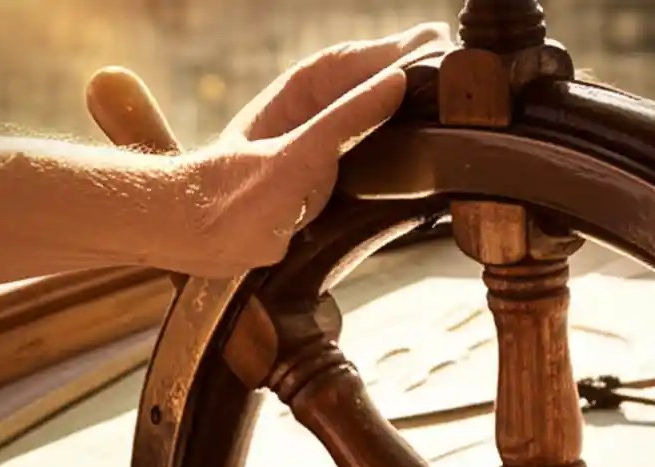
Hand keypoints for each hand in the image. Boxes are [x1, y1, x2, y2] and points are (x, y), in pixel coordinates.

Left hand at [162, 23, 451, 275]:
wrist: (201, 238)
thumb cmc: (234, 195)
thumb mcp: (299, 155)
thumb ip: (348, 118)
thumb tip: (396, 81)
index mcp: (300, 94)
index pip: (355, 60)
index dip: (396, 49)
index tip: (437, 41)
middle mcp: (311, 114)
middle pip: (368, 81)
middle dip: (409, 69)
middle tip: (453, 61)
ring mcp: (319, 144)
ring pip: (370, 112)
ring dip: (404, 102)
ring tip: (446, 96)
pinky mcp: (325, 176)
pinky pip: (367, 147)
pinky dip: (394, 138)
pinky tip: (419, 144)